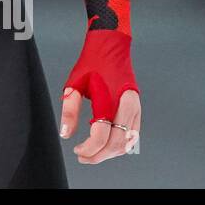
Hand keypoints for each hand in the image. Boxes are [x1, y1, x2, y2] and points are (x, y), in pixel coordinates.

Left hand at [59, 29, 140, 163]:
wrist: (111, 48)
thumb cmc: (92, 63)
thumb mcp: (73, 84)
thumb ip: (69, 110)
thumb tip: (66, 133)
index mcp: (109, 99)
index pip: (101, 135)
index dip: (88, 149)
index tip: (77, 150)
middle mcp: (126, 105)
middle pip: (116, 144)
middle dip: (99, 156)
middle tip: (83, 156)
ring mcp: (135, 108)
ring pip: (126, 143)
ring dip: (109, 153)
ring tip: (93, 153)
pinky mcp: (138, 109)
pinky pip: (132, 135)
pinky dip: (120, 145)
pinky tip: (106, 143)